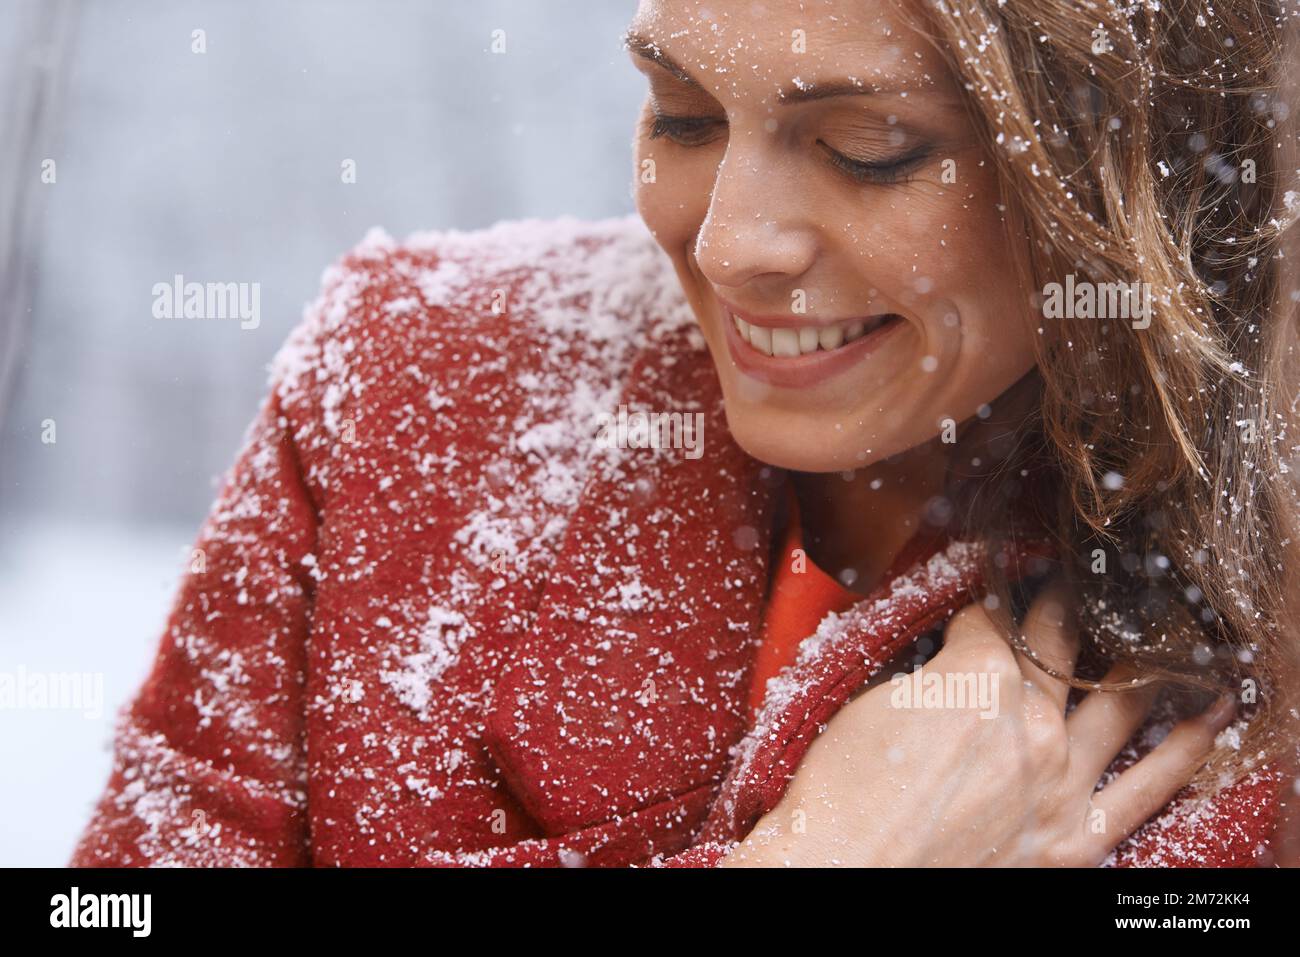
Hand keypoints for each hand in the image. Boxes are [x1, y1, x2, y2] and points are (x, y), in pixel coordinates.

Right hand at [720, 578, 1237, 866]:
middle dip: (1062, 605)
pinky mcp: (1073, 838)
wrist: (845, 873)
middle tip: (1072, 582)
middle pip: (1059, 645)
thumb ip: (935, 666)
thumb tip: (960, 654)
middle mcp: (1032, 723)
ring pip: (1120, 702)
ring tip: (1157, 629)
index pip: (994, 618)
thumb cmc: (841, 794)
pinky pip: (1148, 785)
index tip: (995, 586)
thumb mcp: (875, 701)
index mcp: (978, 676)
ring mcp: (1060, 781)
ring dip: (1140, 658)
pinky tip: (1209, 710)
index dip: (989, 598)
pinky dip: (1187, 745)